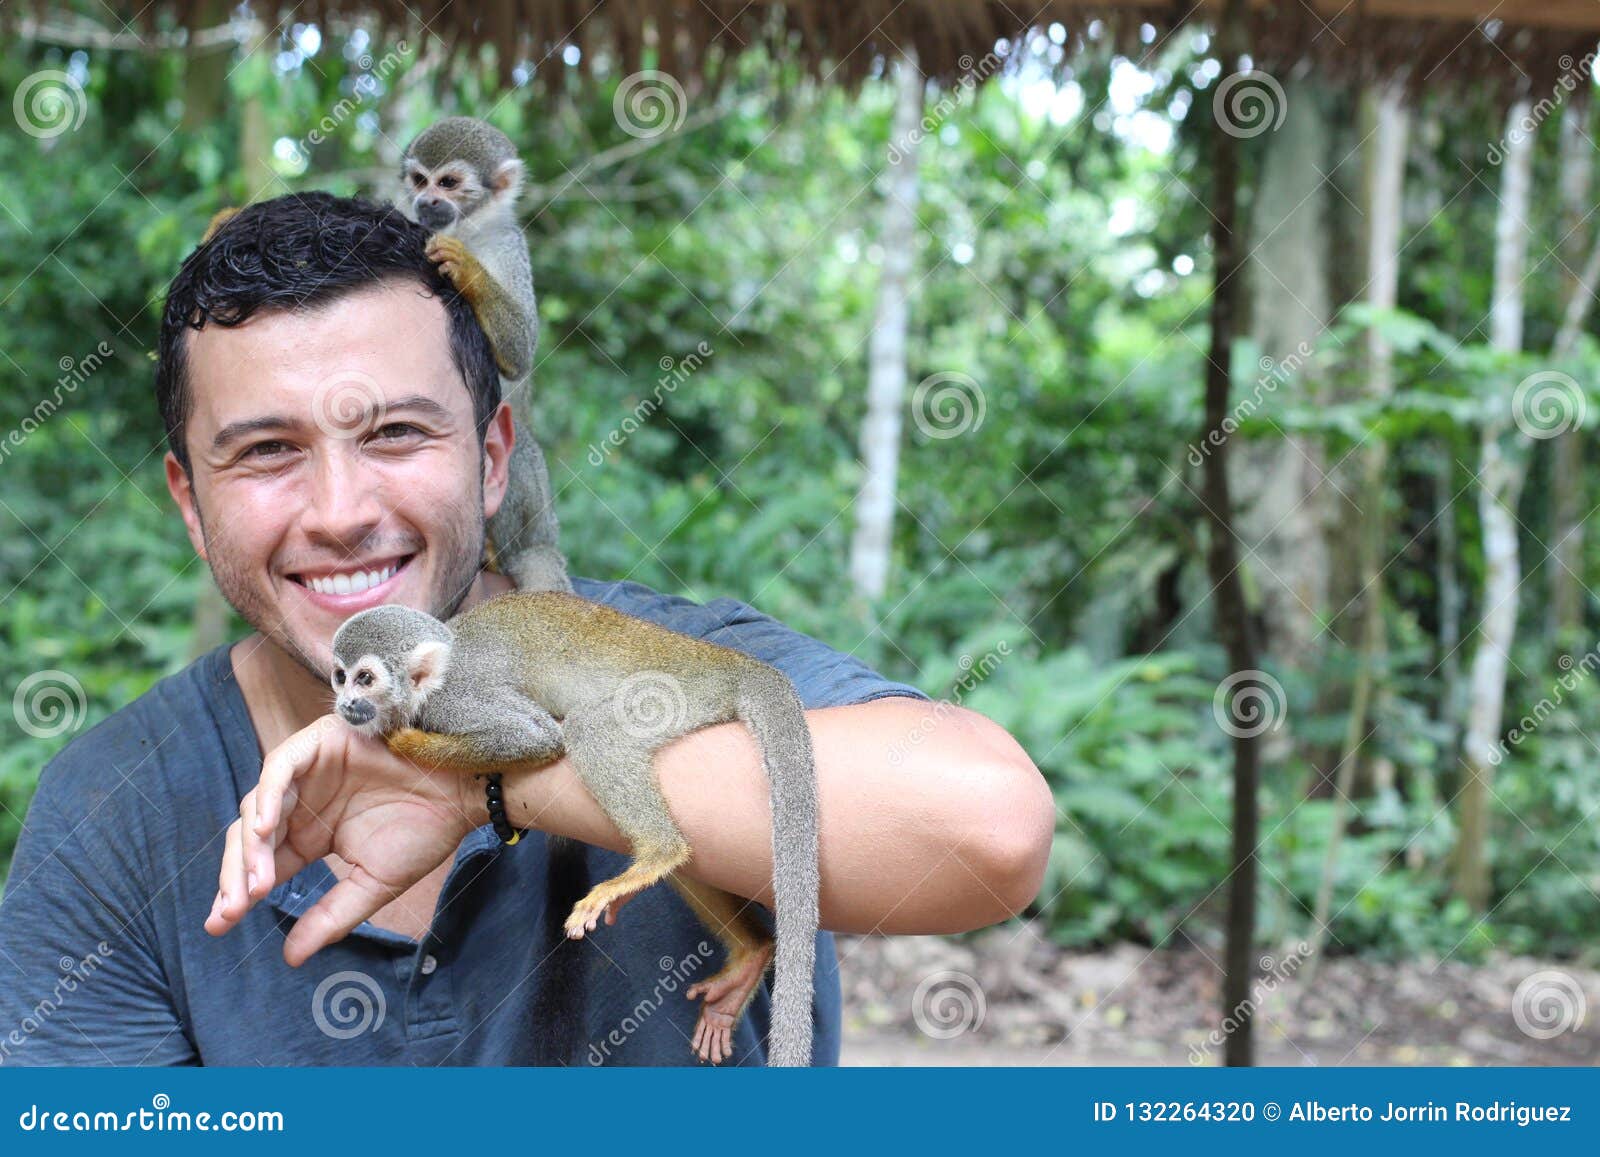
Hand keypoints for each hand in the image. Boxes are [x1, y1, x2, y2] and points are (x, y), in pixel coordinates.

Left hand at [204, 714, 479, 965]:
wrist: (465, 790)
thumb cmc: (426, 831)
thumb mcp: (373, 884)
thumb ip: (331, 916)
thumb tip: (291, 958)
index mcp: (311, 835)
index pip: (263, 864)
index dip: (236, 893)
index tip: (219, 926)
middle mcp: (302, 803)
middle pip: (250, 839)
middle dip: (236, 876)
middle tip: (232, 911)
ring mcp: (307, 772)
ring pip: (257, 806)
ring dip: (251, 847)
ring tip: (257, 884)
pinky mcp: (318, 743)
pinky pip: (278, 769)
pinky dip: (267, 797)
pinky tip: (265, 831)